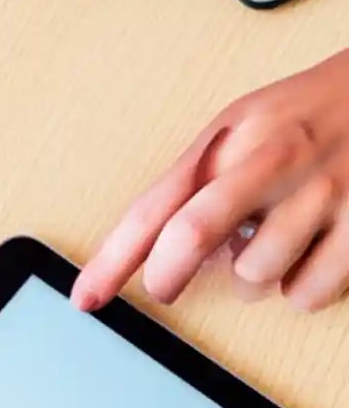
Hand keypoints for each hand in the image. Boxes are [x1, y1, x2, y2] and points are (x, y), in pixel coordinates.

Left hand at [73, 48, 348, 312]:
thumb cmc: (315, 111)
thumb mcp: (246, 126)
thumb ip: (203, 182)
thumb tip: (171, 251)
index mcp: (231, 139)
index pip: (154, 207)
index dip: (112, 260)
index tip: (85, 296)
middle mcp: (272, 161)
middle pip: (192, 234)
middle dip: (167, 275)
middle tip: (164, 287)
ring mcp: (323, 191)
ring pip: (252, 276)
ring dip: (249, 280)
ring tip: (268, 246)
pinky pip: (307, 292)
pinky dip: (299, 290)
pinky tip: (310, 255)